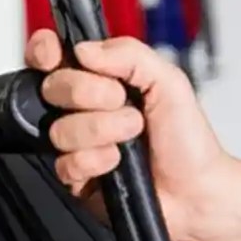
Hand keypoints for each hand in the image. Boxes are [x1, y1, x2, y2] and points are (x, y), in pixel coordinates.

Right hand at [24, 29, 237, 240]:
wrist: (195, 190)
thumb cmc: (187, 140)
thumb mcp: (170, 81)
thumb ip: (130, 54)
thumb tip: (84, 49)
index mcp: (100, 78)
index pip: (51, 55)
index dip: (45, 52)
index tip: (57, 57)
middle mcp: (82, 109)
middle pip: (53, 89)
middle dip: (92, 94)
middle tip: (124, 103)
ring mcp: (77, 143)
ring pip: (59, 129)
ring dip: (101, 131)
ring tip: (130, 136)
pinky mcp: (75, 177)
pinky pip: (65, 164)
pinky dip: (97, 161)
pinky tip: (116, 162)